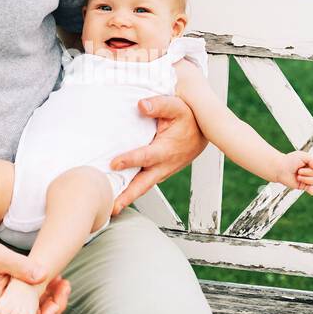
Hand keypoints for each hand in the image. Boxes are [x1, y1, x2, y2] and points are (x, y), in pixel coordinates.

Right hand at [0, 236, 70, 313]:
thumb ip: (22, 267)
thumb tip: (43, 275)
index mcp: (1, 308)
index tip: (58, 297)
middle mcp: (3, 312)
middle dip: (54, 307)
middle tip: (64, 286)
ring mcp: (4, 306)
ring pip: (32, 313)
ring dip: (49, 300)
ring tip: (60, 281)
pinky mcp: (5, 298)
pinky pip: (26, 304)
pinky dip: (40, 294)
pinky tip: (47, 278)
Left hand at [109, 94, 207, 214]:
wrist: (203, 133)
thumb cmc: (188, 118)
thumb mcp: (177, 107)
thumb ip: (159, 105)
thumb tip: (141, 105)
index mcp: (166, 149)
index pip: (146, 156)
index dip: (130, 160)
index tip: (114, 163)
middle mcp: (163, 165)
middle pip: (143, 184)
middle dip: (127, 196)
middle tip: (112, 207)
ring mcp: (161, 172)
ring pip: (142, 187)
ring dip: (127, 197)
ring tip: (109, 208)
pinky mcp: (157, 173)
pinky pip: (143, 183)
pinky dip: (130, 190)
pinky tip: (116, 193)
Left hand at [275, 151, 312, 194]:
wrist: (279, 169)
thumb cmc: (290, 161)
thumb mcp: (301, 156)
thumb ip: (311, 159)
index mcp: (310, 162)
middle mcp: (310, 170)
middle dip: (308, 172)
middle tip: (299, 170)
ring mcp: (307, 178)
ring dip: (305, 178)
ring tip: (297, 176)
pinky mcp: (303, 185)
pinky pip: (311, 189)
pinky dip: (312, 190)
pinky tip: (311, 191)